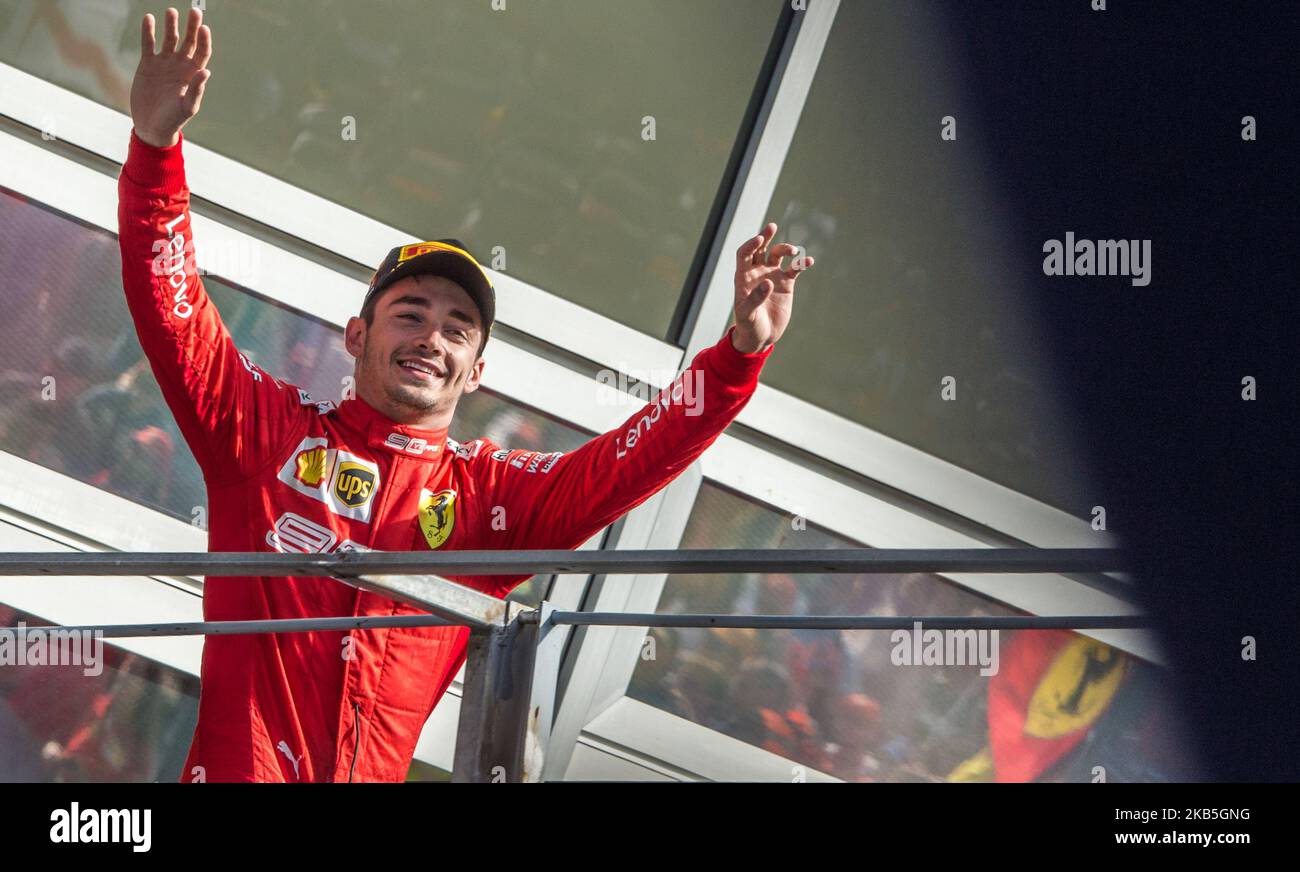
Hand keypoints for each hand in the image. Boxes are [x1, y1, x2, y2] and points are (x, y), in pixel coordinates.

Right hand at [130, 7, 211, 147]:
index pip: (202, 52)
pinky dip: (148, 32)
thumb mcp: (187, 107)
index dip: (204, 40)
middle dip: (191, 26)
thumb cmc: (173, 120)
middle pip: (188, 41)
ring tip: (171, 11)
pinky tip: (149, 19)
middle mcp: (180, 65)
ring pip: (169, 39)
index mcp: (193, 74)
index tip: (204, 27)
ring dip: (171, 25)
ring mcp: (164, 63)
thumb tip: (206, 71)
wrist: (152, 126)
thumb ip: (196, 90)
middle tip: (194, 11)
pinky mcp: (147, 64)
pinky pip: (148, 44)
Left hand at [731, 222, 813, 353]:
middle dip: (766, 236)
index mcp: (743, 276)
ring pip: (778, 255)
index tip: (760, 240)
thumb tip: (768, 282)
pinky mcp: (786, 284)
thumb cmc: (749, 326)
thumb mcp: (747, 314)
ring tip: (794, 252)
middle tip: (772, 227)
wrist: (761, 336)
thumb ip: (755, 298)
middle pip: (760, 248)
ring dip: (785, 249)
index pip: (745, 253)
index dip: (751, 244)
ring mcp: (772, 276)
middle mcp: (758, 272)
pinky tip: (809, 261)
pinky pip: (795, 269)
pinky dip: (802, 264)